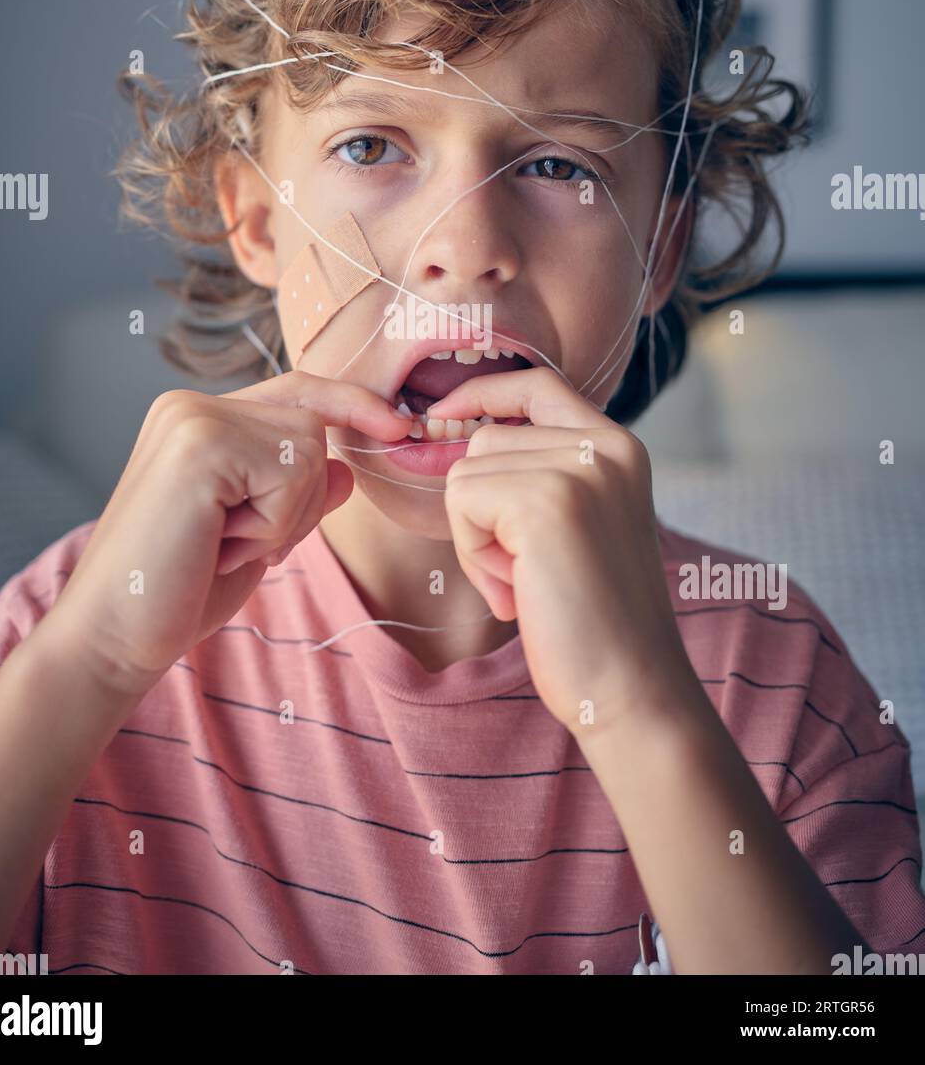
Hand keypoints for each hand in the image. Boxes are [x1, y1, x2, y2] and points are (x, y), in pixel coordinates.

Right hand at [51, 372, 408, 694]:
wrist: (114, 638)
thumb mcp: (255, 537)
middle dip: (298, 499)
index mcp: (197, 418)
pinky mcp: (200, 444)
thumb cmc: (179, 592)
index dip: (350, 403)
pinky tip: (218, 544)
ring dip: (283, 516)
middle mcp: (189, 405)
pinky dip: (272, 524)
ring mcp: (192, 418)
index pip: (296, 390)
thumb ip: (296, 495)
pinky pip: (292, 473)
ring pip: (309, 447)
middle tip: (233, 541)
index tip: (397, 426)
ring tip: (221, 542)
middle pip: (312, 423)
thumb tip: (347, 466)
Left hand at [429, 368, 698, 737]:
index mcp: (621, 448)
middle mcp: (608, 446)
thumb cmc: (592, 620)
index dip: (483, 393)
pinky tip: (517, 592)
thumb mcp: (577, 526)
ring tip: (526, 582)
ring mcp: (580, 469)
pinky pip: (462, 500)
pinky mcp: (547, 501)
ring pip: (467, 471)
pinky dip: (474, 553)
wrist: (631, 690)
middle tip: (523, 571)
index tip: (442, 417)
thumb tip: (454, 433)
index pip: (537, 382)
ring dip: (476, 536)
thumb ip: (541, 476)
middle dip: (482, 508)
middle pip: (487, 436)